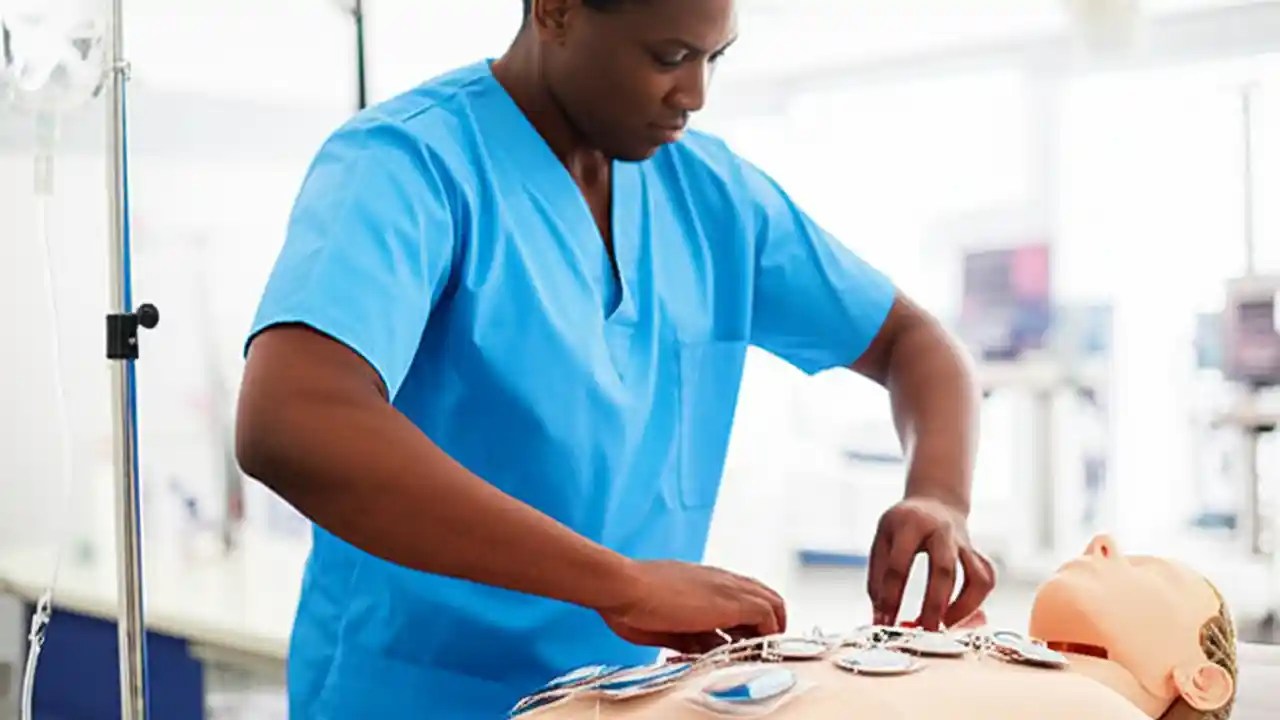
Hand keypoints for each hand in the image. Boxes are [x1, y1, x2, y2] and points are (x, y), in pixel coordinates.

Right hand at [595, 560, 786, 654]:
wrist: (624, 586)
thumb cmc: (633, 602)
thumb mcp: (669, 625)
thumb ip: (693, 636)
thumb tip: (709, 649)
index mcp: (704, 582)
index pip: (743, 594)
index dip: (750, 619)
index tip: (746, 640)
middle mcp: (720, 580)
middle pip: (765, 595)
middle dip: (770, 623)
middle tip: (761, 647)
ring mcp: (727, 588)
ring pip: (772, 601)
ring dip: (772, 627)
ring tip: (762, 650)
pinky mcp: (731, 602)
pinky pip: (766, 614)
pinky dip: (768, 633)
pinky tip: (756, 649)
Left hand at [867, 497, 994, 630]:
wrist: (936, 500)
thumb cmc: (903, 525)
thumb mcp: (882, 540)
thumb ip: (878, 577)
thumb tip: (879, 618)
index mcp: (910, 524)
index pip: (898, 565)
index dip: (891, 597)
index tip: (884, 623)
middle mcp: (941, 531)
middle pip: (944, 569)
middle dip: (935, 605)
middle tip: (924, 631)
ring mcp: (963, 542)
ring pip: (975, 576)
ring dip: (963, 607)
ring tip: (945, 627)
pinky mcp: (976, 553)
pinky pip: (986, 579)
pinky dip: (977, 601)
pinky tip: (959, 615)